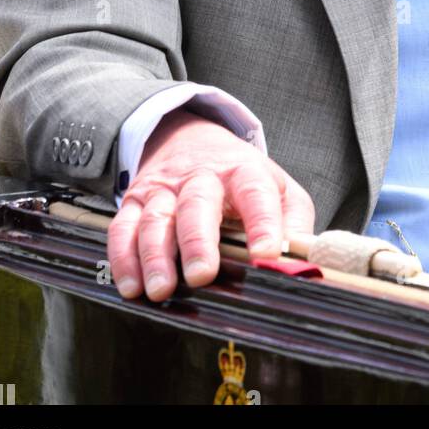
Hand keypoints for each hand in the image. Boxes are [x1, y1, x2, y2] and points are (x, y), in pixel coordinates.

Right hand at [108, 108, 314, 301]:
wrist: (190, 139)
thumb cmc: (240, 177)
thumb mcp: (276, 187)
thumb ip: (294, 221)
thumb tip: (305, 261)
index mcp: (243, 171)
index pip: (256, 193)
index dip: (263, 222)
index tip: (267, 253)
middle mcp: (201, 176)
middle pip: (198, 202)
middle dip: (198, 240)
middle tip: (201, 275)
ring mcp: (165, 188)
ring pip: (157, 217)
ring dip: (155, 255)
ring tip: (161, 289)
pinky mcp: (136, 200)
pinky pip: (123, 228)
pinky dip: (123, 258)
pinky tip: (131, 286)